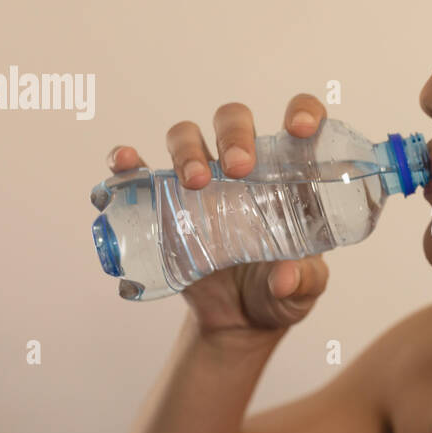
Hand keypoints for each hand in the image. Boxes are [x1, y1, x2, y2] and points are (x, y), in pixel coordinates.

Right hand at [104, 95, 330, 336]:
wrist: (239, 321)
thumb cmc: (281, 292)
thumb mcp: (303, 293)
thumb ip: (304, 282)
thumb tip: (284, 277)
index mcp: (287, 176)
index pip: (300, 123)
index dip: (302, 111)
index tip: (300, 129)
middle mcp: (243, 168)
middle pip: (233, 122)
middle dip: (234, 135)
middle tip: (239, 168)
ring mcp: (202, 182)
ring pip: (187, 137)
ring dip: (187, 150)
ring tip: (195, 182)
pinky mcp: (166, 203)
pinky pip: (141, 171)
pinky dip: (129, 161)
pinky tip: (127, 162)